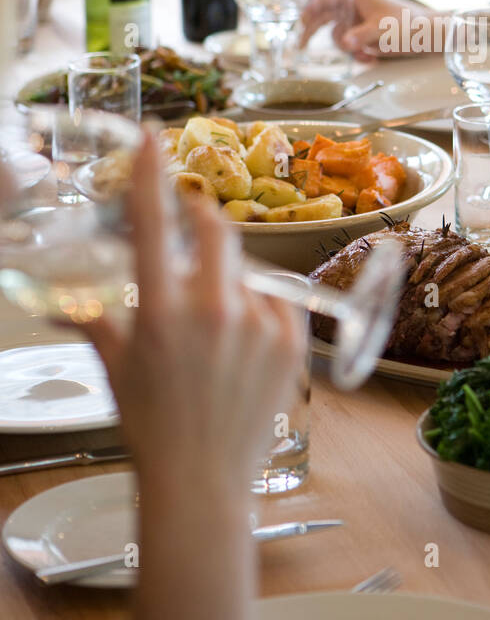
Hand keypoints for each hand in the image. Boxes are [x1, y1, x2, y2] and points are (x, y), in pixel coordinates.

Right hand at [87, 132, 301, 497]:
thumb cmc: (151, 425)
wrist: (201, 481)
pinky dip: (259, 308)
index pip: (155, 223)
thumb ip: (96, 319)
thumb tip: (68, 297)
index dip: (151, 173)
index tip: (153, 137)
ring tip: (214, 329)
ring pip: (245, 269)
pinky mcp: (292, 341)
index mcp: (162, 313)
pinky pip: (276, 300)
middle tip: (190, 232)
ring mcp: (258, 325)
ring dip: (228, 280)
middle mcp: (214, 311)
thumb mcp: (116, 366)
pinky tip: (241, 343)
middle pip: (214, 229)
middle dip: (200, 221)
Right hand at [300, 0, 439, 61]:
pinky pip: (354, 45)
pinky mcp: (369, 34)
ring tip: (367, 56)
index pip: (325, 0)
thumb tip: (344, 43)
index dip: (310, 10)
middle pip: (327, 18)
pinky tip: (372, 58)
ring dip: (349, 49)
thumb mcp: (383, 31)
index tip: (300, 22)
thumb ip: (361, 36)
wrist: (431, 35)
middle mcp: (356, 7)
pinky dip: (360, 54)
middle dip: (317, 33)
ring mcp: (362, 21)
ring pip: (341, 36)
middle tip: (302, 47)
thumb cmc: (409, 26)